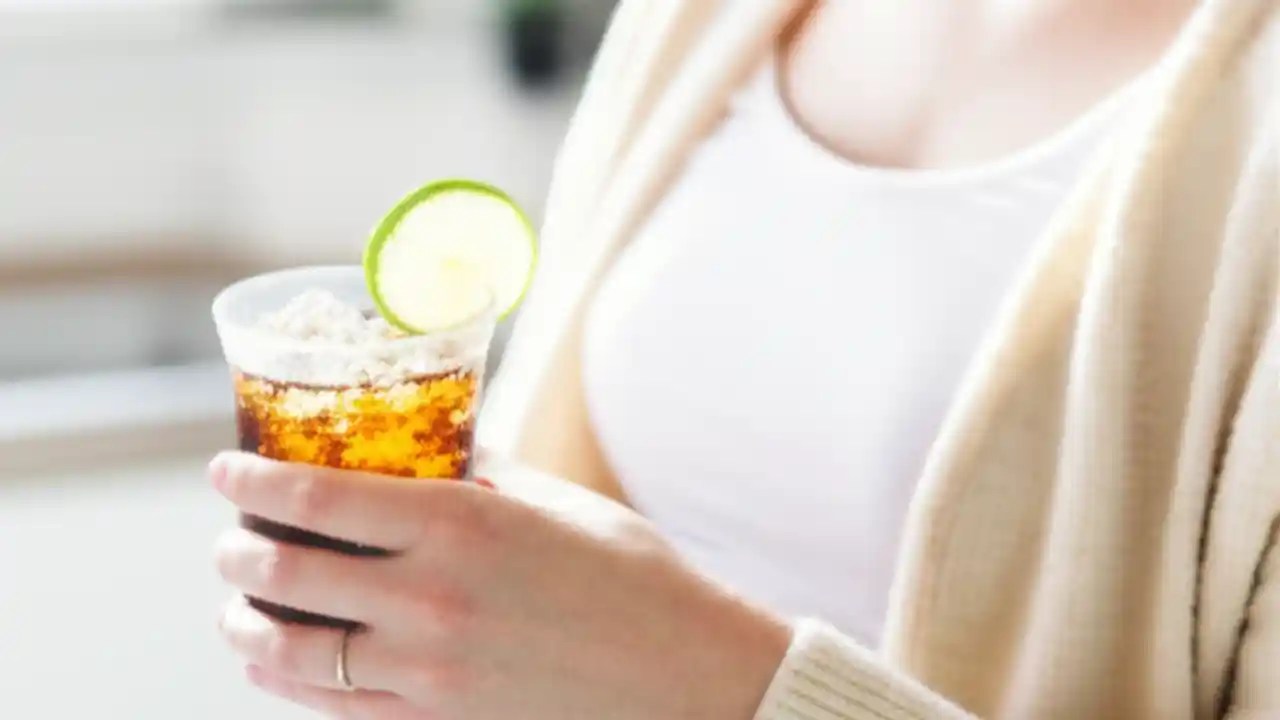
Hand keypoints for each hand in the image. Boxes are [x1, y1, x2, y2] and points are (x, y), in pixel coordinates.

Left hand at [210, 451, 790, 719]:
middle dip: (238, 552)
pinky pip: (337, 705)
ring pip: (296, 651)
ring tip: (235, 608)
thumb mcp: (558, 505)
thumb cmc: (636, 578)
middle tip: (229, 539)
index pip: (321, 499)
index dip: (257, 482)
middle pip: (290, 573)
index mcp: (462, 527)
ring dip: (245, 625)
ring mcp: (429, 670)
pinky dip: (289, 682)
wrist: (687, 677)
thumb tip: (436, 452)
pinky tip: (276, 664)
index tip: (225, 471)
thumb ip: (483, 476)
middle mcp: (432, 598)